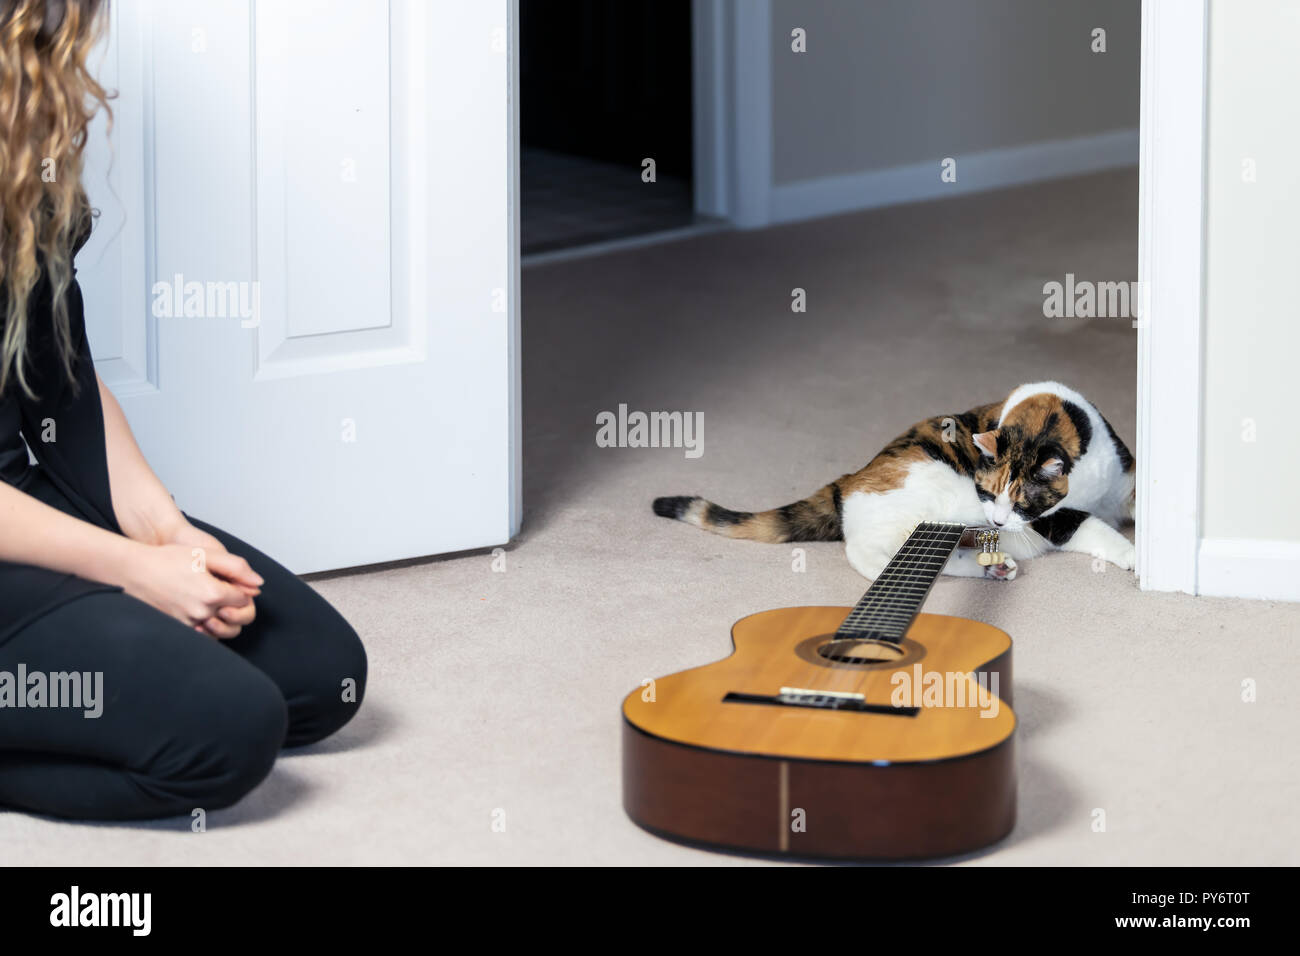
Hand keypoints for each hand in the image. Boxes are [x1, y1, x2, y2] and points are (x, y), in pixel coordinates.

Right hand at [119, 542, 257, 637]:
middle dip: (230, 605)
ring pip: (218, 628)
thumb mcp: (206, 555)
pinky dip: (203, 625)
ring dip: (218, 617)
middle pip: (233, 616)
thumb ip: (237, 567)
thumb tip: (258, 584)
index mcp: (213, 593)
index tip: (228, 583)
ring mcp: (188, 624)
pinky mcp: (177, 629)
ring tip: (204, 599)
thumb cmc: (167, 559)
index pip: (243, 600)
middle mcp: (202, 613)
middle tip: (216, 591)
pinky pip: (201, 634)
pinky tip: (194, 608)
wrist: (133, 571)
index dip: (239, 591)